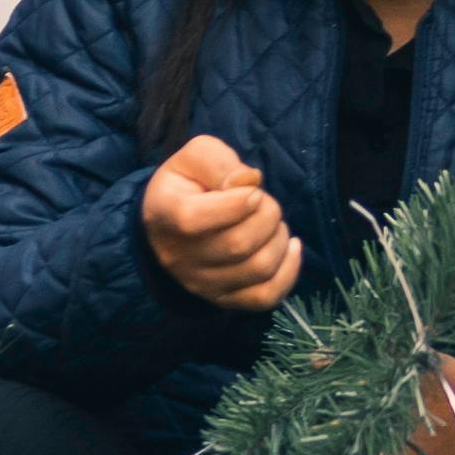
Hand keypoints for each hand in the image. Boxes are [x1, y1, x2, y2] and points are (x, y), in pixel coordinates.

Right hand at [141, 132, 299, 311]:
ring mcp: (200, 283)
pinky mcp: (223, 298)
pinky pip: (265, 297)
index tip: (251, 190)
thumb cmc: (190, 184)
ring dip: (278, 238)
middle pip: (238, 244)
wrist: (173, 223)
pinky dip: (289, 270)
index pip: (193, 219)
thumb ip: (220, 162)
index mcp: (165, 215)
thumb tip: (248, 182)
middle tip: (263, 201)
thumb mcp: (196, 156)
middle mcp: (178, 257)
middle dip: (267, 213)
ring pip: (258, 268)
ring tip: (270, 222)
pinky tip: (289, 246)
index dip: (236, 202)